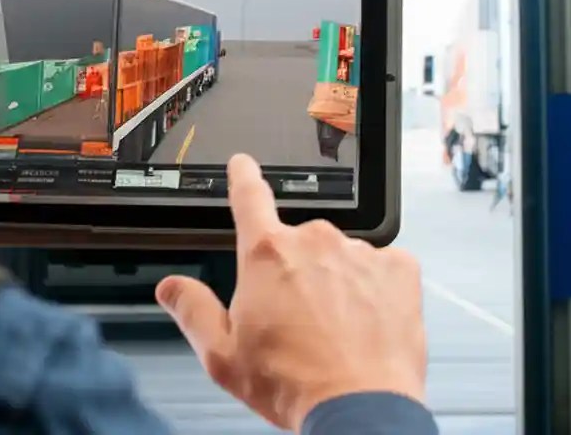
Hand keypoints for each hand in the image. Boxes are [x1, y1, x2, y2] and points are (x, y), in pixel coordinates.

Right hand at [155, 154, 426, 430]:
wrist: (359, 408)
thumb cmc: (294, 383)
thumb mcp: (221, 354)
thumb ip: (192, 311)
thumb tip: (171, 288)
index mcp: (266, 254)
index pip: (249, 197)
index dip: (243, 176)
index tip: (243, 164)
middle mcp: (313, 242)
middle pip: (296, 242)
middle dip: (293, 272)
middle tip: (295, 318)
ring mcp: (359, 253)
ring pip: (339, 256)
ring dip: (335, 282)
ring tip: (333, 330)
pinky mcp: (399, 269)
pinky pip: (381, 267)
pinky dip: (373, 289)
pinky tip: (364, 322)